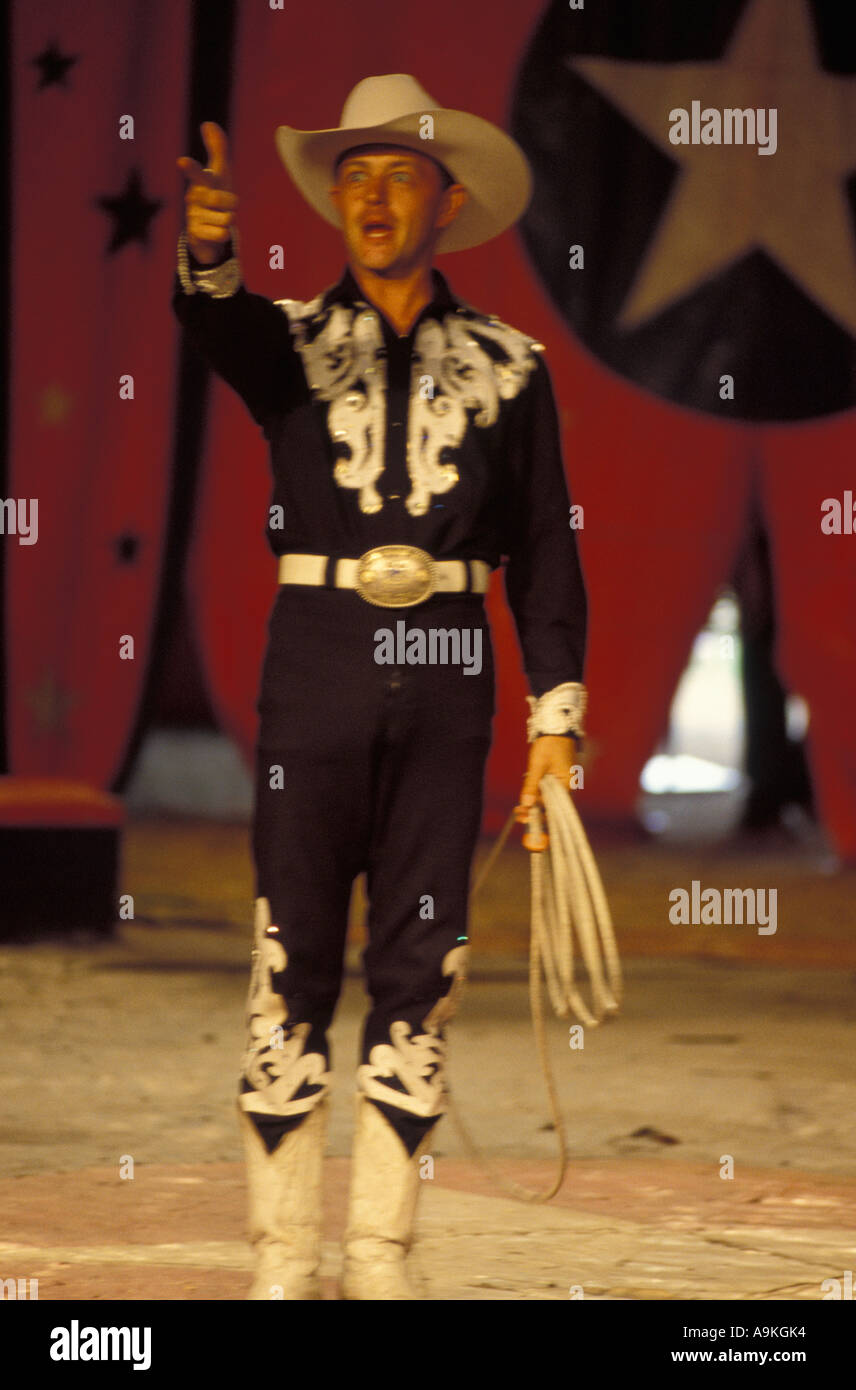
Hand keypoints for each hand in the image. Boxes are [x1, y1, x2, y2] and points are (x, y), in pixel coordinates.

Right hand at [176, 121, 237, 264]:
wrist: (207, 231)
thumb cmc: (215, 194)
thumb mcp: (221, 173)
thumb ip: (217, 148)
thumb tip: (208, 124)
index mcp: (201, 182)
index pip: (199, 173)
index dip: (192, 168)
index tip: (182, 161)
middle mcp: (195, 198)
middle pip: (217, 198)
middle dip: (227, 201)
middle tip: (229, 204)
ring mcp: (194, 217)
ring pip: (224, 218)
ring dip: (228, 219)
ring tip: (222, 219)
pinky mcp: (196, 235)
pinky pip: (219, 234)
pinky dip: (223, 234)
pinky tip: (219, 233)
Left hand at [514, 735, 575, 850]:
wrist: (556, 727)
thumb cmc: (549, 744)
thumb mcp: (538, 765)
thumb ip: (532, 785)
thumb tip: (527, 804)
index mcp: (567, 784)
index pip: (553, 806)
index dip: (539, 814)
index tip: (524, 818)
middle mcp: (568, 785)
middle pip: (551, 804)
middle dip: (535, 810)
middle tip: (519, 815)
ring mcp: (564, 781)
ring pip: (548, 797)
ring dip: (535, 802)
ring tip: (519, 808)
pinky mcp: (558, 777)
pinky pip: (548, 790)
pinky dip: (538, 794)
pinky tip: (527, 797)